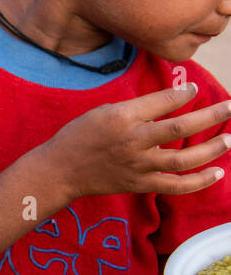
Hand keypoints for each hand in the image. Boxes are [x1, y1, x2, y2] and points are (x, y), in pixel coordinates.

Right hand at [42, 84, 230, 200]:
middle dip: (210, 116)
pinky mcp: (140, 184)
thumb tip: (170, 103)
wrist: (61, 170)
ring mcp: (138, 166)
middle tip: (230, 107)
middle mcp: (133, 142)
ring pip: (183, 159)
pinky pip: (175, 185)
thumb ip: (136, 109)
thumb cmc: (79, 136)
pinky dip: (199, 182)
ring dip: (211, 149)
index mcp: (122, 118)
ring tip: (229, 139)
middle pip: (180, 129)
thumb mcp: (103, 111)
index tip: (195, 89)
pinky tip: (217, 173)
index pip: (162, 101)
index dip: (183, 94)